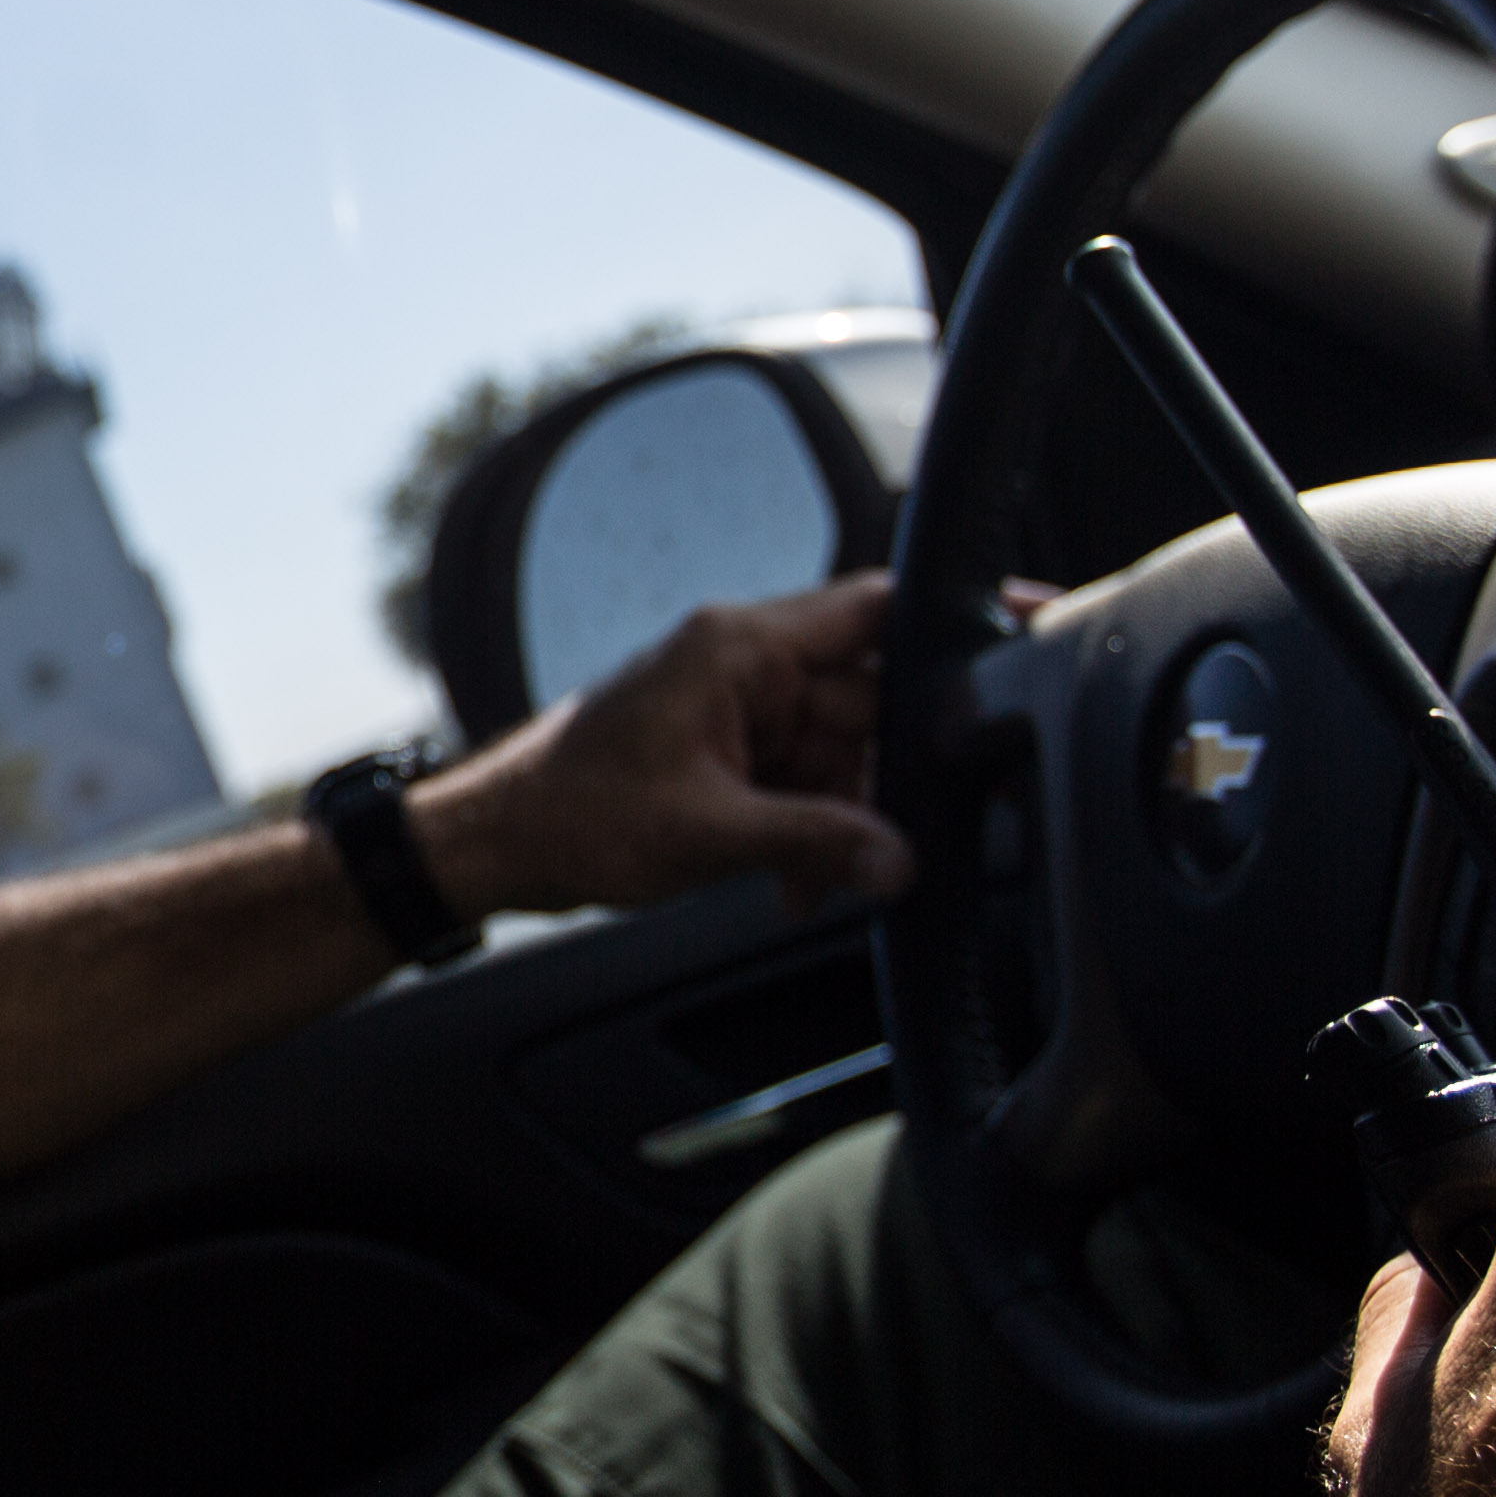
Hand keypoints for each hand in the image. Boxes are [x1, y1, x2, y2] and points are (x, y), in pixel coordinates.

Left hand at [433, 572, 907, 916]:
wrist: (496, 845)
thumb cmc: (571, 815)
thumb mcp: (708, 834)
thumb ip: (815, 842)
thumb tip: (899, 861)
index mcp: (738, 646)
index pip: (873, 612)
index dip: (943, 635)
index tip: (999, 672)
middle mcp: (743, 664)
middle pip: (867, 701)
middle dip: (881, 778)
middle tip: (891, 844)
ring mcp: (735, 708)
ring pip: (838, 752)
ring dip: (840, 821)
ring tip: (815, 884)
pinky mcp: (725, 751)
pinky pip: (799, 781)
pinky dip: (807, 831)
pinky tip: (792, 885)